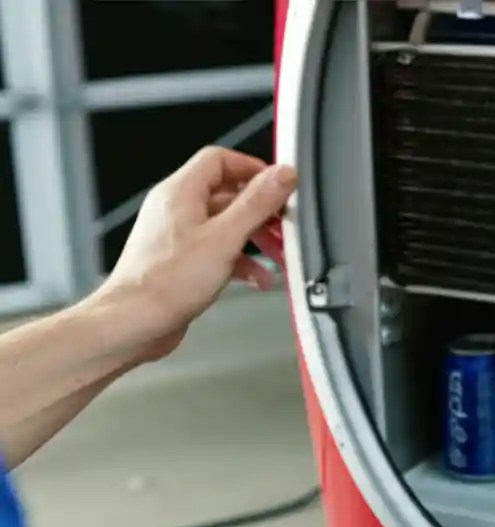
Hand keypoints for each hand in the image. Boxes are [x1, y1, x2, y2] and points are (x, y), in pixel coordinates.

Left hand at [92, 146, 297, 361]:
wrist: (134, 322)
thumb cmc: (165, 283)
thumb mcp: (225, 238)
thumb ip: (257, 203)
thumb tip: (282, 175)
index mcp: (180, 192)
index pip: (220, 160)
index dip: (253, 169)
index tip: (278, 186)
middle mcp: (176, 209)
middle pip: (227, 194)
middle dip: (260, 211)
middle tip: (283, 226)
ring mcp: (177, 235)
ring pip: (226, 224)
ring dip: (255, 239)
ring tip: (277, 256)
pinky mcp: (181, 260)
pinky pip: (218, 249)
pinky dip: (241, 261)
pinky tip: (256, 278)